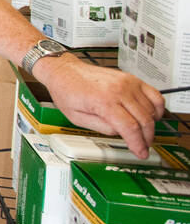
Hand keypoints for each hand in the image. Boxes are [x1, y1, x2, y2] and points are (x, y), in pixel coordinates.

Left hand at [34, 53, 165, 157]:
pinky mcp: (132, 79)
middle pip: (144, 120)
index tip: (141, 153)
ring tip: (143, 134)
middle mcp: (119, 90)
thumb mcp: (77, 118)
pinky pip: (155, 95)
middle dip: (146, 138)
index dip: (138, 144)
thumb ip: (102, 128)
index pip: (130, 127)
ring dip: (151, 125)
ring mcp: (128, 83)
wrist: (66, 71)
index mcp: (103, 101)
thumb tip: (120, 133)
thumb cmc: (67, 91)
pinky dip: (157, 108)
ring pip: (151, 109)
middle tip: (143, 146)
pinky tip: (150, 116)